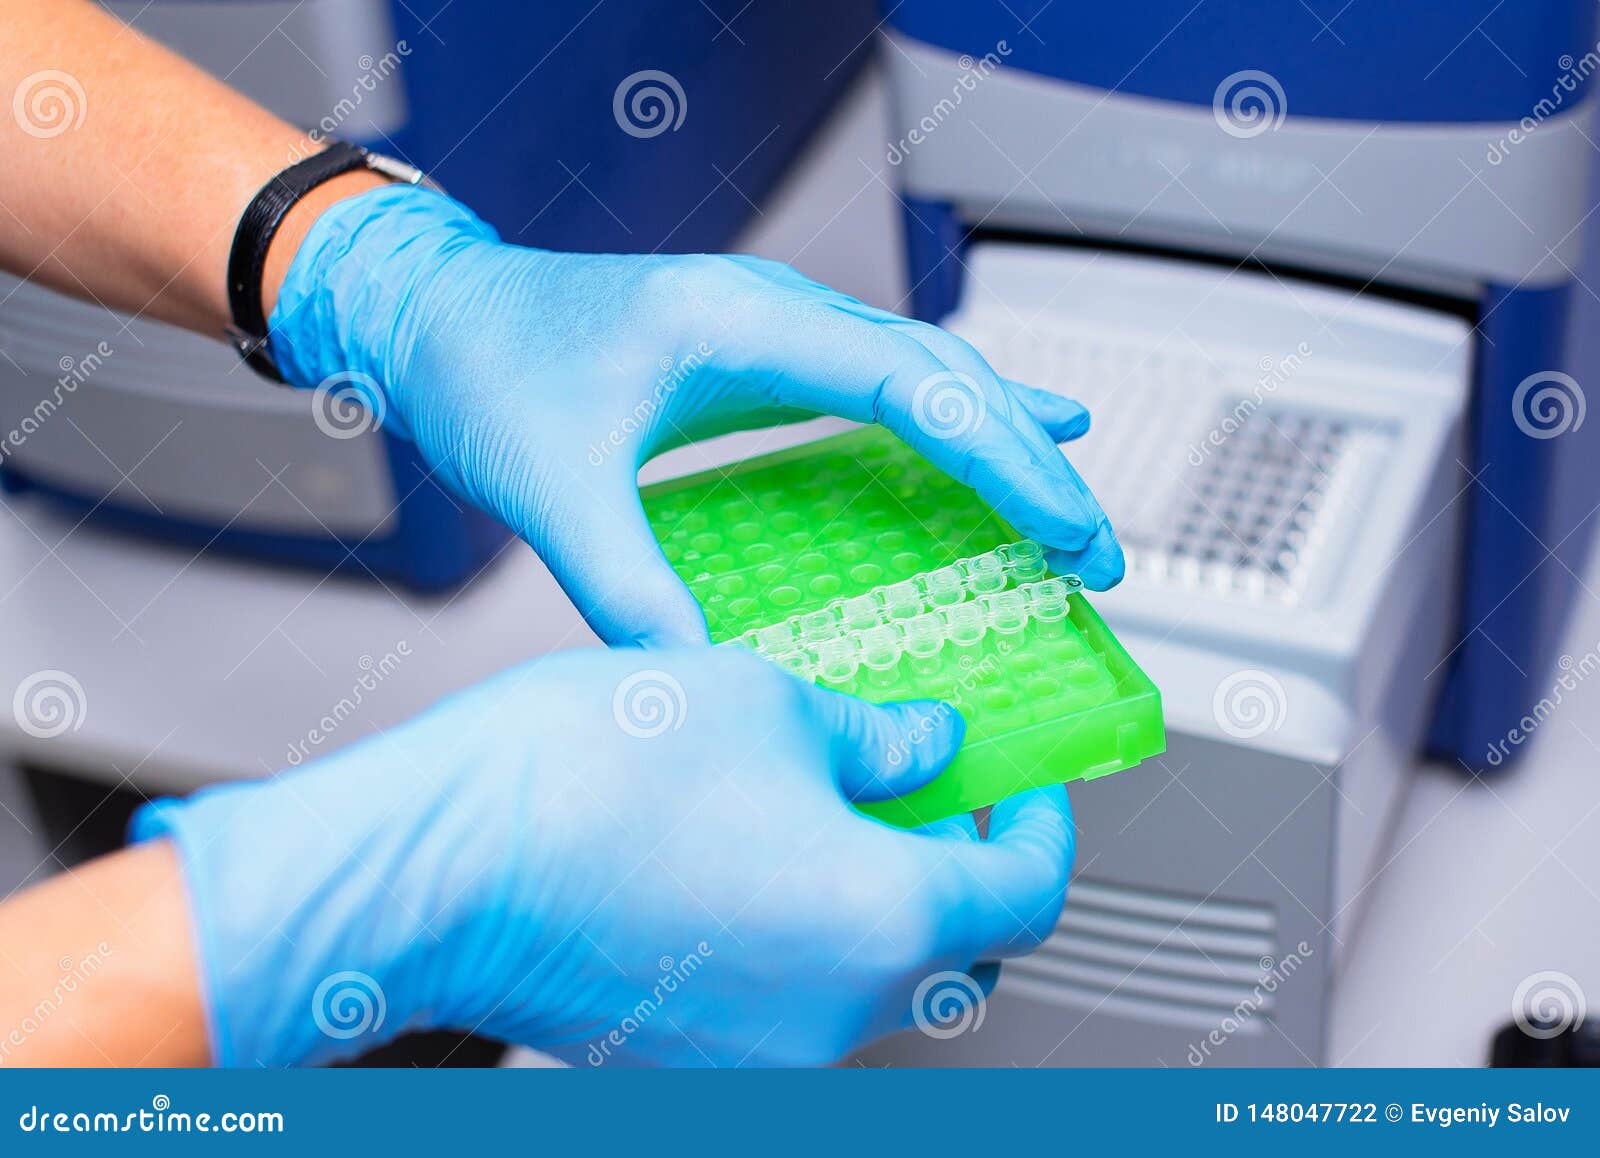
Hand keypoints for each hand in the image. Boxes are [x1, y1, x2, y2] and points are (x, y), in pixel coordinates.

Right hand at [133, 646, 1073, 1066]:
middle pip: (957, 956)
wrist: (436, 864)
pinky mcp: (689, 1060)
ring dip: (876, 905)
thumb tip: (928, 746)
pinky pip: (789, 1003)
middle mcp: (836, 1017)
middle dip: (961, 873)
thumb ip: (878, 738)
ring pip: (870, 984)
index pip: (1027, 896)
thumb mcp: (769, 703)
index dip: (1039, 829)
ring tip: (825, 809)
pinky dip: (803, 940)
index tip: (1021, 786)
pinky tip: (750, 858)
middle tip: (926, 793)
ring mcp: (761, 1056)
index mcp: (886, 925)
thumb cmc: (584, 781)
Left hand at [268, 185, 1122, 645]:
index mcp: (741, 326)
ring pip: (923, 370)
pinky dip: (944, 419)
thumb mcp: (551, 490)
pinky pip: (879, 382)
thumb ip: (626, 588)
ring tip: (1071, 499)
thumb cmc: (484, 371)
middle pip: (943, 374)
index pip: (915, 386)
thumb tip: (705, 684)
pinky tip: (983, 440)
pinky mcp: (758, 353)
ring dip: (1001, 433)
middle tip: (1096, 547)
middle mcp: (773, 311)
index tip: (1070, 528)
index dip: (1006, 458)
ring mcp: (771, 324)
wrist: (435, 311)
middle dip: (1029, 459)